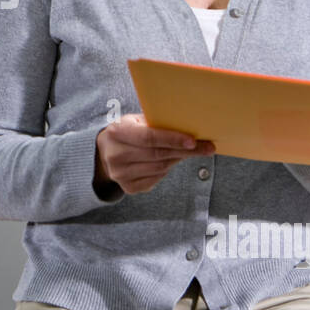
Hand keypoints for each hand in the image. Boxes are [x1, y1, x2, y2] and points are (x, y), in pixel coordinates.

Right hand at [94, 114, 214, 195]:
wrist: (103, 153)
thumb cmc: (126, 132)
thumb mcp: (134, 121)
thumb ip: (154, 123)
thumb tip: (188, 125)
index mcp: (117, 133)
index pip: (149, 138)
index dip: (172, 139)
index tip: (193, 141)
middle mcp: (116, 155)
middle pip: (158, 155)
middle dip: (185, 151)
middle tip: (207, 147)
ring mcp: (121, 174)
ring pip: (160, 168)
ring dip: (178, 159)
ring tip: (190, 151)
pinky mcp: (128, 187)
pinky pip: (156, 179)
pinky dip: (166, 170)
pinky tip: (170, 161)